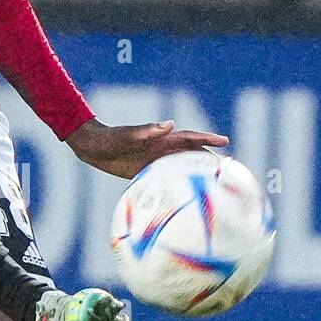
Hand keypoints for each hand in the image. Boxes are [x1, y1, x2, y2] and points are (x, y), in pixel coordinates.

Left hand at [65, 117, 228, 178]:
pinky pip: (167, 178)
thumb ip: (147, 132)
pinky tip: (185, 196)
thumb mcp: (127, 135)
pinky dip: (179, 184)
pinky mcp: (146, 172)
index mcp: (161, 139)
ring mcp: (155, 160)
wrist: (92, 147)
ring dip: (196, 173)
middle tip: (228, 170)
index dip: (207, 140)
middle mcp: (162, 149)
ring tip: (214, 185)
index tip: (225, 143)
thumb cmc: (109, 139)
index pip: (190, 139)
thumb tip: (169, 125)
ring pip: (182, 167)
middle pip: (191, 154)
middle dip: (209, 159)